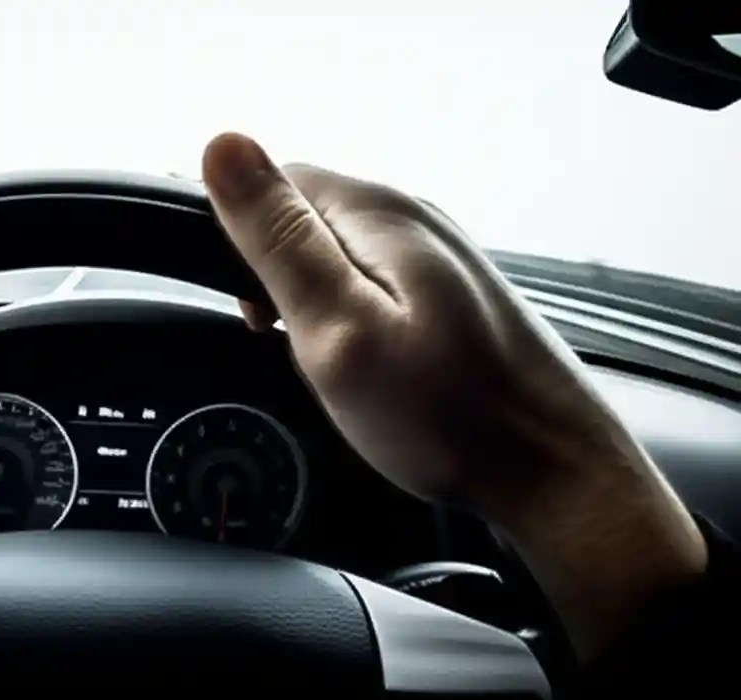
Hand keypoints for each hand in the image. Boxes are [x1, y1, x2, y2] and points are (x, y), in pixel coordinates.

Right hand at [201, 132, 703, 657]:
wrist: (553, 475)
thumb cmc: (447, 416)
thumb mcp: (335, 328)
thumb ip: (277, 239)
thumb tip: (222, 146)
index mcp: (381, 213)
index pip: (274, 181)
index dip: (243, 244)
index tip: (261, 313)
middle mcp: (416, 218)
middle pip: (305, 218)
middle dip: (279, 279)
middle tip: (304, 348)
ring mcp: (439, 256)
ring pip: (336, 257)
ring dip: (315, 306)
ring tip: (342, 367)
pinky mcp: (453, 294)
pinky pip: (372, 286)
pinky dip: (352, 322)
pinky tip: (372, 369)